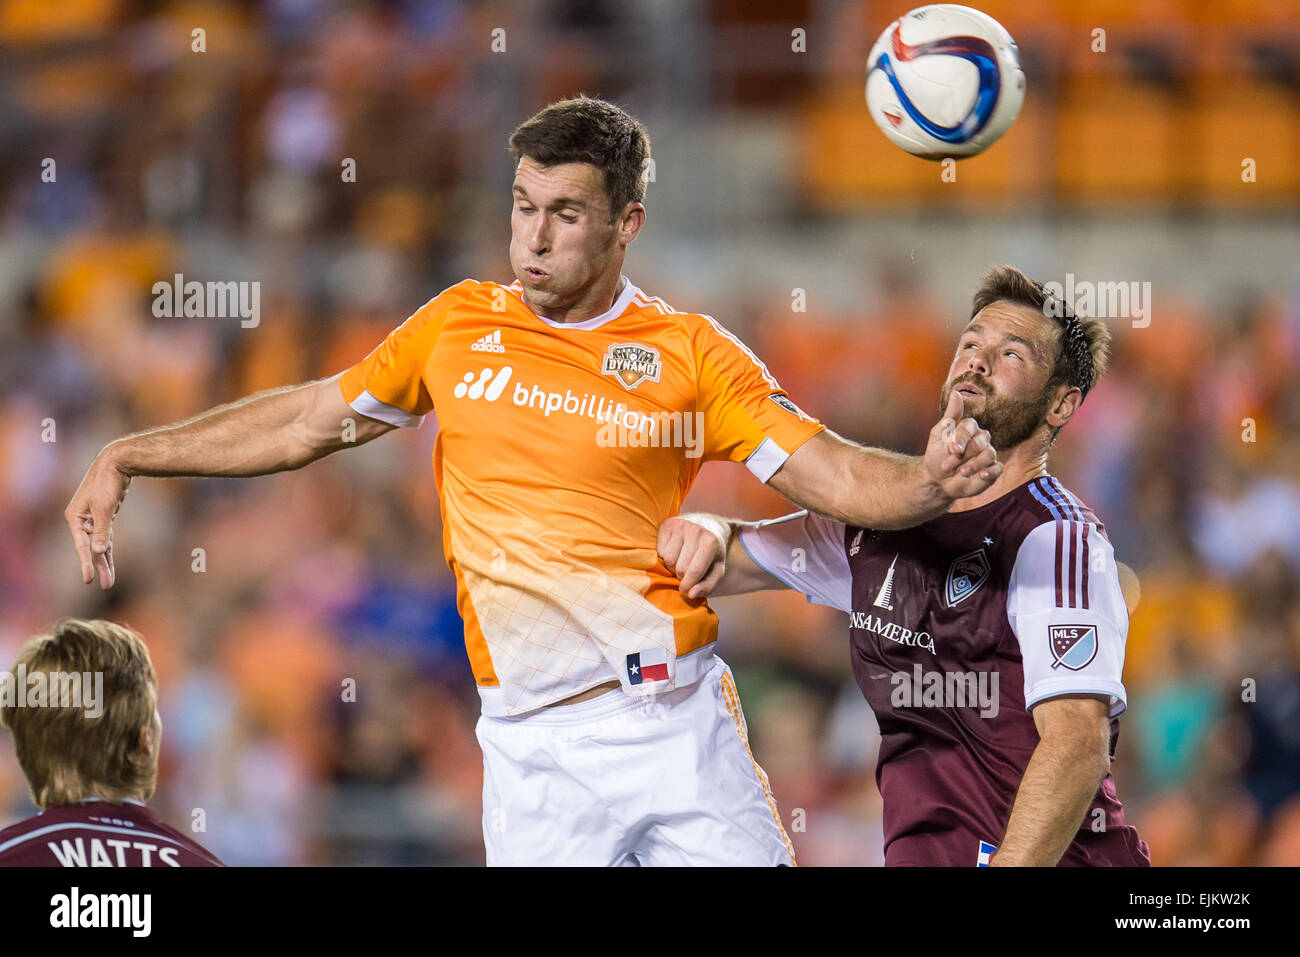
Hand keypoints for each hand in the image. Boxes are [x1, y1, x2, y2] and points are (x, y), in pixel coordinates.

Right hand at [64, 446, 131, 588]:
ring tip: (108, 581)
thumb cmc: (107, 484)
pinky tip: (109, 560)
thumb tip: (99, 551)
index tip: (88, 580)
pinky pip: (105, 537)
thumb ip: (102, 531)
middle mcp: (80, 520)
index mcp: (75, 517)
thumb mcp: (104, 508)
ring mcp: (92, 519)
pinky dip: (108, 548)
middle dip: (99, 567)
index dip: (86, 563)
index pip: (81, 545)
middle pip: (90, 548)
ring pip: (99, 544)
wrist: (115, 464)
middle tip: (107, 585)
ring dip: (105, 561)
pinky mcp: (103, 516)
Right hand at [656, 516, 726, 600]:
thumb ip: (707, 585)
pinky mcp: (666, 524)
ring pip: (667, 559)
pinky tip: (674, 552)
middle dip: (681, 576)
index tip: (686, 590)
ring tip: (680, 562)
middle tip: (685, 573)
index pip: (694, 571)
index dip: (688, 585)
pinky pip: (658, 550)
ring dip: (672, 566)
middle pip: (679, 567)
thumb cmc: (712, 552)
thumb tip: (691, 595)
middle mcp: (695, 530)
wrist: (708, 525)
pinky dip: (664, 556)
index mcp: (711, 541)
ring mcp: (679, 525)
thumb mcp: (716, 569)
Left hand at [923, 389, 1001, 500]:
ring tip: (961, 473)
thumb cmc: (937, 455)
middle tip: (946, 466)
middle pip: (979, 442)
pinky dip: (990, 472)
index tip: (953, 449)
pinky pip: (997, 468)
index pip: (969, 426)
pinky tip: (982, 476)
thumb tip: (956, 393)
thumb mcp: (938, 436)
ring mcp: (987, 454)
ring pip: (989, 455)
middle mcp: (981, 439)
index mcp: (968, 428)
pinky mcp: (992, 470)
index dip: (962, 438)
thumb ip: (949, 416)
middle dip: (962, 456)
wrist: (938, 480)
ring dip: (974, 465)